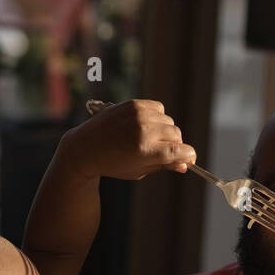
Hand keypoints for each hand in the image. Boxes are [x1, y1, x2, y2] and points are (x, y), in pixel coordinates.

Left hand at [63, 98, 195, 181]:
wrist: (85, 147)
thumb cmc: (113, 164)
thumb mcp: (139, 170)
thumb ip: (164, 165)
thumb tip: (185, 165)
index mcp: (145, 150)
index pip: (181, 151)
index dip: (188, 157)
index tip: (189, 160)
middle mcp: (144, 130)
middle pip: (177, 136)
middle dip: (175, 145)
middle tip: (164, 152)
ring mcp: (139, 114)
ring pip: (169, 122)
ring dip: (165, 132)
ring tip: (150, 140)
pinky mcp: (134, 104)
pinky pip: (158, 109)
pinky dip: (157, 118)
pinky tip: (145, 126)